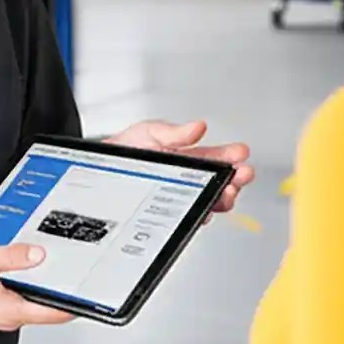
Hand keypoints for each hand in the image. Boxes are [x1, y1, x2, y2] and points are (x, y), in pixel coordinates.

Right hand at [0, 244, 74, 330]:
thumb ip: (12, 256)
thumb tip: (38, 255)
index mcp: (10, 309)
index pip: (55, 311)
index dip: (76, 302)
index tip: (91, 292)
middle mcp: (8, 316)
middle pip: (46, 305)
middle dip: (60, 287)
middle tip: (72, 266)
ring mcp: (1, 314)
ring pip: (32, 300)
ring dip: (41, 283)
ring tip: (46, 261)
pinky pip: (19, 296)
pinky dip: (25, 283)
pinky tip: (21, 267)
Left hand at [106, 119, 254, 214]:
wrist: (100, 168)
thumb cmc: (124, 150)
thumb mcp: (148, 133)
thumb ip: (173, 133)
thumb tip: (198, 127)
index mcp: (187, 157)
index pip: (215, 158)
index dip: (231, 156)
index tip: (241, 153)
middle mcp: (188, 179)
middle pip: (219, 182)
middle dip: (235, 178)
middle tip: (242, 174)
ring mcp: (180, 197)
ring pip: (209, 201)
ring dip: (224, 198)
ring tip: (228, 192)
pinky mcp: (169, 214)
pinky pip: (190, 217)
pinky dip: (200, 214)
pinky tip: (204, 209)